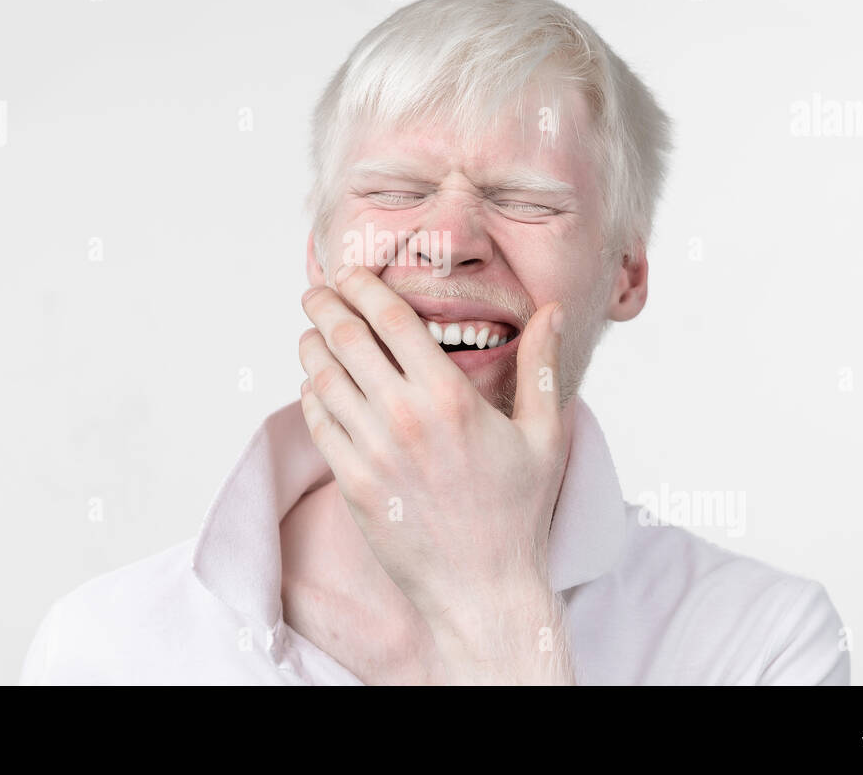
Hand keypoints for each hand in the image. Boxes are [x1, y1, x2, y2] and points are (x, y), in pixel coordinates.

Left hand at [297, 263, 573, 681]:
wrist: (482, 589)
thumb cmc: (518, 512)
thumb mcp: (545, 436)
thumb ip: (541, 367)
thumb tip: (551, 310)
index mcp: (450, 398)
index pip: (391, 321)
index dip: (364, 288)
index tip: (352, 273)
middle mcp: (404, 419)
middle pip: (347, 341)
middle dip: (326, 306)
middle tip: (317, 291)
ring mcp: (372, 453)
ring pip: (324, 379)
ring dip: (311, 347)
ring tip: (311, 332)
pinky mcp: (351, 485)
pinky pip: (318, 424)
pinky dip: (310, 396)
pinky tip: (314, 384)